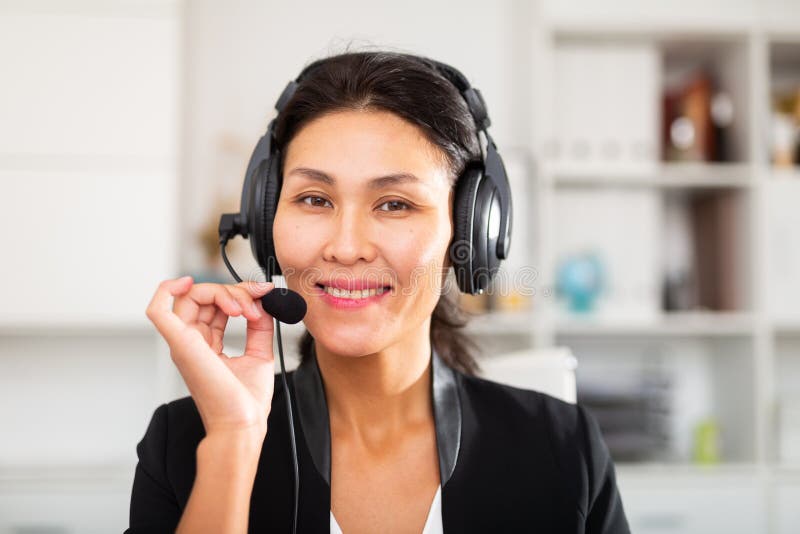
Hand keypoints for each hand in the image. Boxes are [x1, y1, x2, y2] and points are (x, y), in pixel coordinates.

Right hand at [145, 276, 275, 436]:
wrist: (243, 423)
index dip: (239, 293)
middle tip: (257, 303)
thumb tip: (263, 302)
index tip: (265, 295)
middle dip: (234, 291)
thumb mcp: (259, 354)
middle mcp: (190, 341)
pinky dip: (166, 289)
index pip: (214, 304)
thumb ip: (260, 327)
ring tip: (244, 309)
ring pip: (189, 296)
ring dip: (222, 291)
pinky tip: (186, 281)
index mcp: (205, 344)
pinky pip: (157, 310)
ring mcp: (182, 342)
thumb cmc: (246, 401)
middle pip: (202, 296)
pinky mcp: (179, 344)